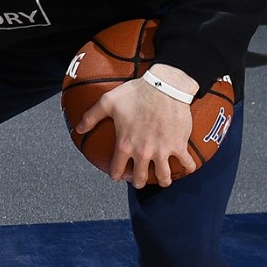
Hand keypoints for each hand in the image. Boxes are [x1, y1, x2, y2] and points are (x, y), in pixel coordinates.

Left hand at [72, 66, 197, 188]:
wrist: (164, 86)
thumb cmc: (136, 93)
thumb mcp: (108, 102)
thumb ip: (91, 116)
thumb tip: (78, 128)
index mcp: (125, 144)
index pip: (117, 169)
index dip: (116, 175)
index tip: (118, 176)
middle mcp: (143, 152)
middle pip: (140, 177)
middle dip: (137, 181)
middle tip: (138, 180)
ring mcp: (162, 151)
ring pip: (163, 176)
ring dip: (162, 181)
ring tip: (163, 180)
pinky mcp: (179, 145)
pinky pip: (186, 163)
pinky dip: (188, 168)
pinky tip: (187, 169)